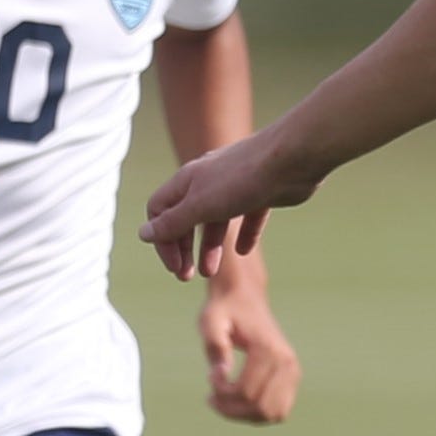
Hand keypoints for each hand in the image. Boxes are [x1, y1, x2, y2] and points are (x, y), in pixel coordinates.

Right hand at [142, 131, 312, 279]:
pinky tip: (244, 251)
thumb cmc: (243, 179)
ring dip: (209, 247)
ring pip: (215, 221)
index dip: (162, 240)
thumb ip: (173, 222)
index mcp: (187, 182)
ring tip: (210, 274)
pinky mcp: (262, 193)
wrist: (292, 160)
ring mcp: (236, 187)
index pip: (160, 211)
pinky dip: (243, 235)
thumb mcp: (200, 206)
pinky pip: (248, 217)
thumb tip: (143, 234)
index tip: (174, 265)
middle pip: (185, 218)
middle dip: (182, 248)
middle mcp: (208, 182)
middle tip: (186, 276)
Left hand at [198, 272, 299, 423]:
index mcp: (269, 349)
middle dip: (231, 408)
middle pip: (259, 407)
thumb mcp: (210, 320)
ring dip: (244, 414)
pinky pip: (278, 411)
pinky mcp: (292, 378)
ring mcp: (293, 371)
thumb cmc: (225, 310)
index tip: (210, 376)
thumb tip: (222, 373)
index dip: (222, 393)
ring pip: (271, 414)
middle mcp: (287, 362)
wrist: (245, 297)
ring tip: (224, 399)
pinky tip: (238, 400)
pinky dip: (256, 413)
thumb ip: (214, 344)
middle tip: (212, 394)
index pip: (246, 392)